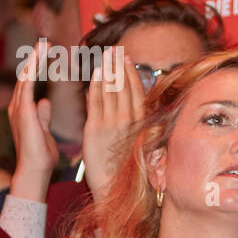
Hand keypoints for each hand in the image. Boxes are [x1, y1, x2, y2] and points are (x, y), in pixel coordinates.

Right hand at [8, 41, 58, 202]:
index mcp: (24, 110)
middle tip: (44, 41)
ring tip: (42, 44)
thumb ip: (43, 116)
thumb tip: (45, 102)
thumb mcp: (45, 131)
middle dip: (34, 58)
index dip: (37, 67)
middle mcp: (18, 107)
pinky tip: (37, 60)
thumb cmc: (41, 156)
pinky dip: (31, 72)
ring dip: (33, 60)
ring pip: (24, 78)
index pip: (30, 83)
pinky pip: (25, 87)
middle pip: (25, 76)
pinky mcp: (23, 113)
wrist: (35, 171)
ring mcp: (18, 109)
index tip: (46, 53)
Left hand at [83, 54, 144, 200]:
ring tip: (106, 56)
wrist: (113, 188)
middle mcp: (127, 122)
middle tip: (116, 50)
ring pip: (110, 91)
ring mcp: (111, 124)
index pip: (137, 92)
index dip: (131, 73)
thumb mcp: (142, 145)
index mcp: (141, 125)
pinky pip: (95, 102)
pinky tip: (94, 74)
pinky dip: (95, 85)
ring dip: (107, 71)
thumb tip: (144, 113)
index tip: (127, 59)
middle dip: (119, 66)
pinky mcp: (94, 129)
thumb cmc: (128, 170)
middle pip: (123, 87)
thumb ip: (140, 125)